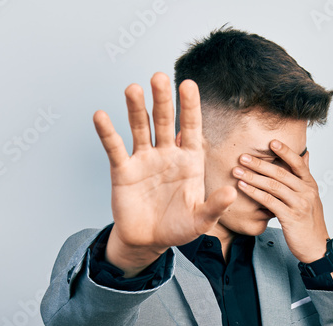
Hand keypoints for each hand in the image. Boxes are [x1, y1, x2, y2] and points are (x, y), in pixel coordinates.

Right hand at [92, 72, 236, 274]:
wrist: (149, 241)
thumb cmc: (178, 228)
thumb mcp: (201, 220)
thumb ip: (215, 206)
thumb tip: (232, 192)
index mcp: (189, 160)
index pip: (190, 127)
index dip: (190, 106)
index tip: (188, 84)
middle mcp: (167, 154)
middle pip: (164, 120)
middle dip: (162, 99)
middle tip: (159, 77)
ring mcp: (144, 159)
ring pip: (140, 128)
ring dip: (136, 108)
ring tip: (133, 88)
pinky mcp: (123, 170)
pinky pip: (115, 148)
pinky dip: (107, 132)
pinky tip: (101, 116)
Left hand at [231, 140, 332, 269]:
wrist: (316, 247)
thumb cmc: (310, 222)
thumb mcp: (311, 196)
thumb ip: (304, 176)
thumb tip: (305, 154)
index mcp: (310, 185)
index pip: (298, 163)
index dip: (285, 152)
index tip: (271, 142)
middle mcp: (306, 192)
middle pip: (281, 173)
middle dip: (259, 164)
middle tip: (242, 157)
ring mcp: (299, 205)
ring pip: (273, 186)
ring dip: (253, 177)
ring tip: (237, 171)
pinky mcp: (291, 218)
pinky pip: (269, 202)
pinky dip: (255, 193)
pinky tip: (243, 188)